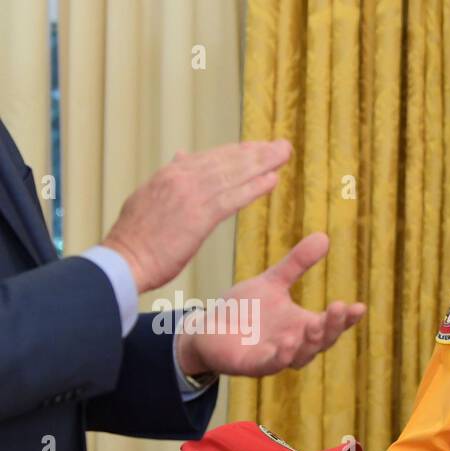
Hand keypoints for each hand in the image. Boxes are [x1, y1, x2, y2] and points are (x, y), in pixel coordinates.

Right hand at [103, 140, 291, 292]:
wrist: (123, 261)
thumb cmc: (136, 240)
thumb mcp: (149, 199)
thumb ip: (169, 179)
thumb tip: (181, 156)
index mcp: (168, 175)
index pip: (209, 158)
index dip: (237, 152)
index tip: (258, 147)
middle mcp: (179, 179)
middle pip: (225, 161)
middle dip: (256, 152)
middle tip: (282, 146)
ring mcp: (188, 196)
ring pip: (232, 175)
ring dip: (261, 164)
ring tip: (283, 155)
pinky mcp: (197, 217)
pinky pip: (231, 199)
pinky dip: (253, 188)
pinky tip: (272, 180)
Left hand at [174, 233, 365, 377]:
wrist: (208, 329)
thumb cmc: (245, 309)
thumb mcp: (273, 282)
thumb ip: (297, 264)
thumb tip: (324, 236)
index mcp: (304, 327)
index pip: (332, 324)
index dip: (346, 318)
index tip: (359, 306)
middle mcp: (295, 345)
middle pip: (322, 341)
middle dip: (332, 327)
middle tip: (339, 308)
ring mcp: (276, 357)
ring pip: (300, 356)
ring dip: (309, 343)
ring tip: (314, 326)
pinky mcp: (253, 366)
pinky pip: (271, 364)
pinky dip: (280, 356)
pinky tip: (286, 343)